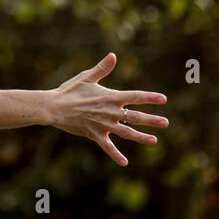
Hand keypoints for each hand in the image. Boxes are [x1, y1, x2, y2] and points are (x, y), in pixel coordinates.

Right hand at [47, 53, 168, 166]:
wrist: (53, 107)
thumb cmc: (69, 91)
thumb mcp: (86, 77)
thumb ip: (102, 69)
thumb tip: (113, 56)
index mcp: (109, 97)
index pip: (134, 97)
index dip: (149, 98)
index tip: (163, 99)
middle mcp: (109, 112)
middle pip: (135, 117)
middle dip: (151, 120)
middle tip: (165, 123)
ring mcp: (103, 125)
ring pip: (126, 133)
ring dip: (141, 137)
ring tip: (154, 140)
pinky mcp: (94, 134)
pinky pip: (107, 147)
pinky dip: (116, 155)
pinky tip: (125, 163)